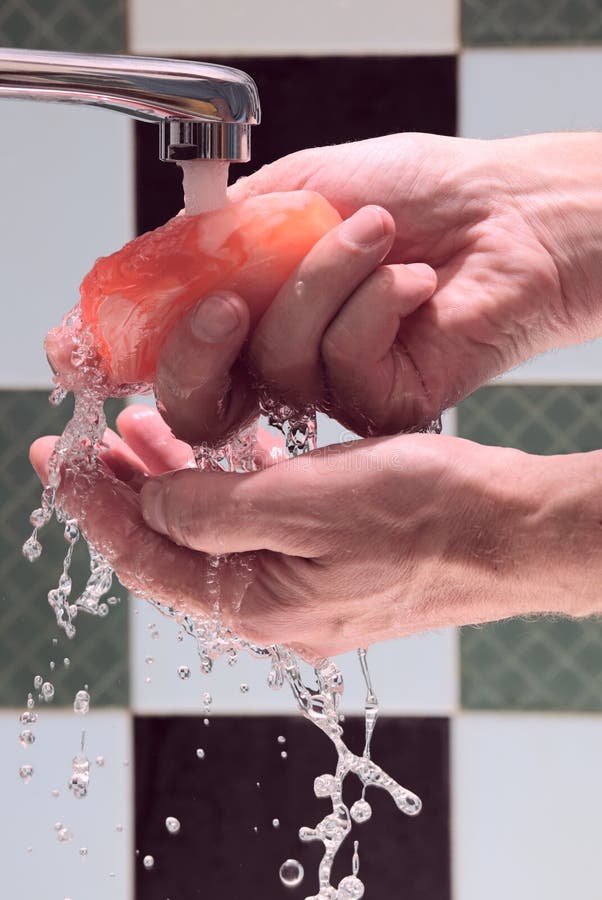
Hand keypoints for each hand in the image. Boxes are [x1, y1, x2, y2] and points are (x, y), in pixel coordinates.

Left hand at [29, 407, 601, 657]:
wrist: (515, 532)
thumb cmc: (429, 515)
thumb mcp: (310, 502)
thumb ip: (216, 510)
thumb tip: (151, 505)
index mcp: (261, 603)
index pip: (148, 558)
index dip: (96, 508)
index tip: (58, 463)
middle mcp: (277, 606)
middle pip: (178, 547)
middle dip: (131, 490)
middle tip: (95, 440)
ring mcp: (309, 586)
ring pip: (220, 530)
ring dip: (180, 480)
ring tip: (146, 432)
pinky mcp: (336, 561)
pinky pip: (265, 524)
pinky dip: (235, 484)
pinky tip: (229, 448)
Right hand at [155, 132, 601, 443]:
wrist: (502, 212)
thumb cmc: (410, 192)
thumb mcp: (294, 191)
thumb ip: (220, 236)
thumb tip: (155, 266)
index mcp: (254, 317)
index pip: (176, 361)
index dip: (144, 351)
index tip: (114, 328)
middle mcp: (282, 366)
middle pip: (200, 405)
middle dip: (199, 349)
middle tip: (227, 300)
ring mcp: (330, 394)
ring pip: (276, 365)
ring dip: (321, 281)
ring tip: (376, 233)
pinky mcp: (379, 409)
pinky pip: (339, 368)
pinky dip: (370, 305)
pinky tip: (411, 282)